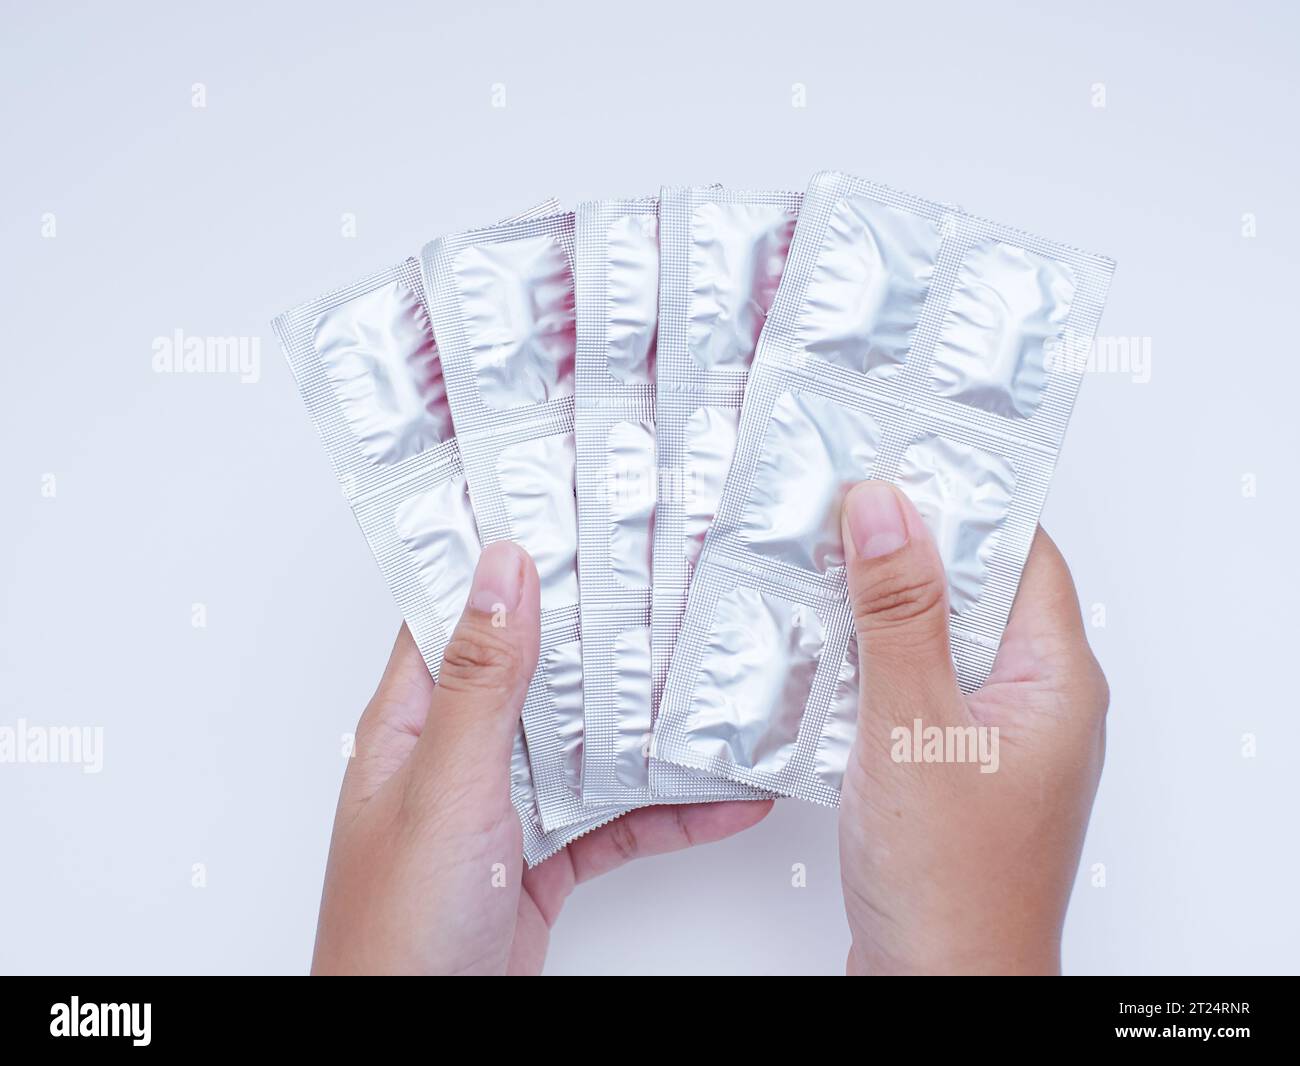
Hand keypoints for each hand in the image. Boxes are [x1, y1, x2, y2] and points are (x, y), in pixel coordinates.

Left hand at [311, 541, 771, 974]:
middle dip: (600, 634)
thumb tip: (502, 570)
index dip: (507, 559)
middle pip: (537, 671)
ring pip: (584, 743)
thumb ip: (481, 684)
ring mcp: (502, 808)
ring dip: (645, 724)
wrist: (413, 1043)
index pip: (458, 613)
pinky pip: (610, 818)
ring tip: (713, 683)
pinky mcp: (539, 859)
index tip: (568, 509)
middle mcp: (458, 754)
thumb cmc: (397, 933)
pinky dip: (665, 810)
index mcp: (413, 721)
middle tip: (669, 583)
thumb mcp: (448, 788)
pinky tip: (720, 798)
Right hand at [837, 481, 1107, 974]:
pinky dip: (868, 664)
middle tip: (838, 509)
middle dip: (903, 550)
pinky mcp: (953, 763)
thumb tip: (885, 510)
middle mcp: (1035, 701)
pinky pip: (914, 687)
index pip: (1018, 552)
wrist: (943, 986)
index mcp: (1055, 679)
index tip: (896, 459)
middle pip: (972, 590)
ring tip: (816, 571)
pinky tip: (819, 655)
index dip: (958, 500)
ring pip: (936, 640)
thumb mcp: (912, 726)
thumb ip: (897, 615)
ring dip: (877, 610)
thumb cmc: (954, 885)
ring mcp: (994, 734)